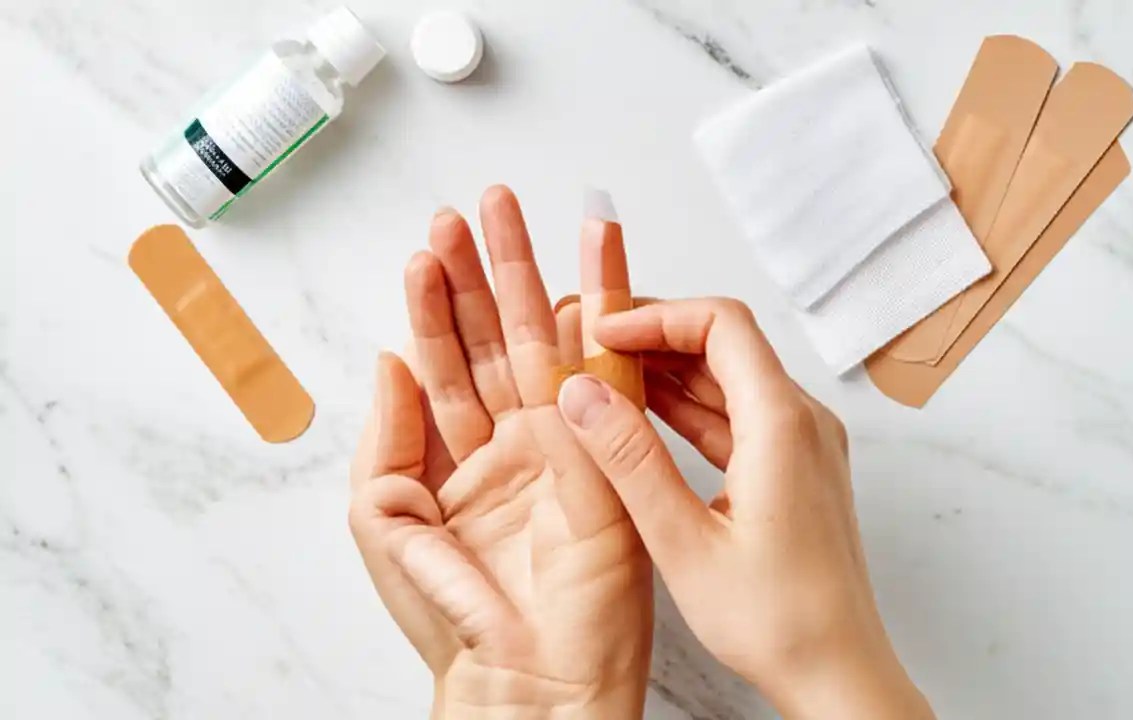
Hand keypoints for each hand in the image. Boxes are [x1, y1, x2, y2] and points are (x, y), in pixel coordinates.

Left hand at [348, 186, 651, 718]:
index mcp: (459, 460)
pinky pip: (597, 377)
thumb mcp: (382, 519)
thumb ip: (385, 436)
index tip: (428, 250)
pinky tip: (593, 274)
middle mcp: (512, 444)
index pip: (444, 364)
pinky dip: (601, 321)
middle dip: (486, 270)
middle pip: (494, 337)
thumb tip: (390, 362)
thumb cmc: (448, 615)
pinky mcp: (601, 455)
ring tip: (520, 217)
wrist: (519, 673)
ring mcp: (560, 445)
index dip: (435, 304)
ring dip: (532, 277)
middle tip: (482, 207)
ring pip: (541, 343)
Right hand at [555, 298, 933, 719]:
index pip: (721, 324)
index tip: (603, 331)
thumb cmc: (777, 622)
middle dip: (656, 337)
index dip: (656, 315)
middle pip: (726, 343)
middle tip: (592, 349)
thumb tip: (581, 394)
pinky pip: (738, 416)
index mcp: (783, 424)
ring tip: (605, 379)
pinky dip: (690, 410)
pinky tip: (644, 418)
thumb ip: (629, 459)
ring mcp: (803, 445)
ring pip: (730, 379)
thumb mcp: (683, 540)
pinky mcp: (794, 470)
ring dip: (669, 373)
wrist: (838, 674)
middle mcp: (803, 422)